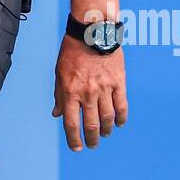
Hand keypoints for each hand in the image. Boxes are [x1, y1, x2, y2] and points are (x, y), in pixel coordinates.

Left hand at [53, 34, 128, 150]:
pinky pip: (122, 106)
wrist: (92, 32)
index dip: (74, 139)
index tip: (77, 147)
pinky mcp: (119, 83)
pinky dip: (121, 118)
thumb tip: (57, 114)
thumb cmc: (73, 51)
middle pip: (91, 125)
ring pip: (107, 119)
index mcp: (70, 91)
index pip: (72, 123)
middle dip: (91, 139)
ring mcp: (104, 89)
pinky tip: (119, 123)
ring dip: (106, 131)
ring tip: (104, 134)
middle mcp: (87, 93)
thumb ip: (59, 95)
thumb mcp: (59, 72)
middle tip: (92, 145)